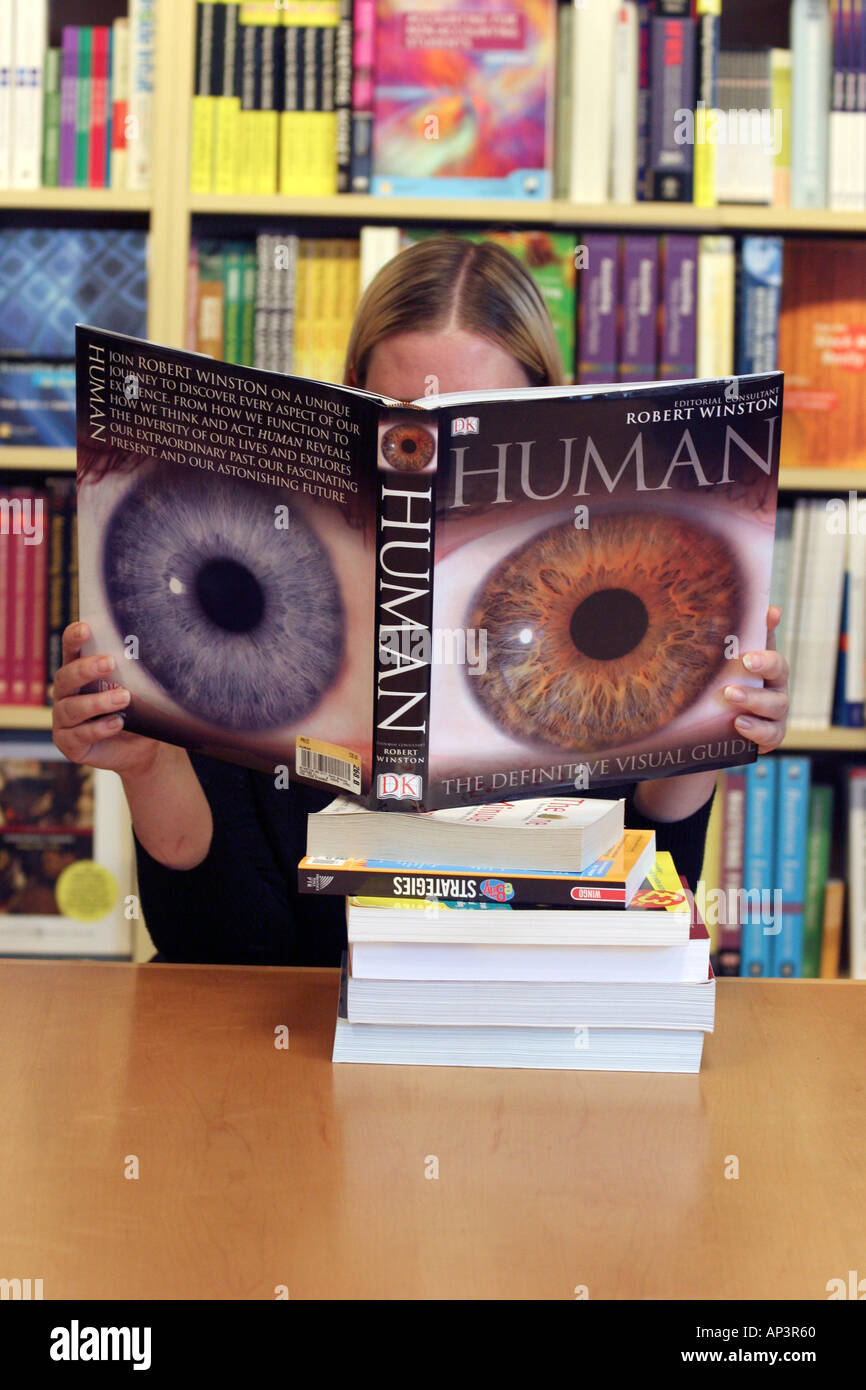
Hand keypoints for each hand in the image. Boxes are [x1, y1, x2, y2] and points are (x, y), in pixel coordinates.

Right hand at [52, 622, 164, 776]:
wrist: (141, 748)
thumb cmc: (137, 713)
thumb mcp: (139, 691)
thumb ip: (137, 674)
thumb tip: (156, 652)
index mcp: (79, 674)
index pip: (70, 652)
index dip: (73, 639)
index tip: (86, 628)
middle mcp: (66, 695)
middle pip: (65, 678)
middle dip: (86, 669)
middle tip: (110, 662)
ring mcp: (63, 720)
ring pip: (71, 708)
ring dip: (98, 702)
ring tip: (124, 698)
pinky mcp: (68, 743)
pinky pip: (78, 735)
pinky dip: (99, 728)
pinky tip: (117, 723)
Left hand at [723, 606, 789, 754]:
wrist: (713, 739)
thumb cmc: (719, 698)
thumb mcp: (716, 673)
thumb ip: (722, 649)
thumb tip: (731, 615)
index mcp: (764, 668)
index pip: (769, 643)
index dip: (770, 629)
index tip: (768, 615)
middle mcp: (775, 687)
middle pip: (780, 670)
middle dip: (766, 664)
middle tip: (746, 660)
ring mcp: (775, 714)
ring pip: (776, 704)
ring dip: (754, 698)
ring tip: (730, 694)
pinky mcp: (770, 737)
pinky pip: (770, 734)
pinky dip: (756, 730)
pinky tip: (739, 724)